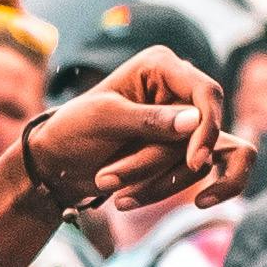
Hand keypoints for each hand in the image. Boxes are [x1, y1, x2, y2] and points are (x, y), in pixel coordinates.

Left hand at [28, 53, 252, 217]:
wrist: (58, 162)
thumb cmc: (74, 128)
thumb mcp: (105, 119)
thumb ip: (150, 119)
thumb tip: (195, 121)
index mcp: (161, 66)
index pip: (206, 92)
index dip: (208, 127)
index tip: (195, 162)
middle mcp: (177, 90)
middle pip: (200, 132)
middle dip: (158, 162)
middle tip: (109, 179)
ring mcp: (179, 124)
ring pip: (195, 160)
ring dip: (153, 180)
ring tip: (103, 184)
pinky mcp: (176, 152)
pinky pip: (186, 174)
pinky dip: (157, 188)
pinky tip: (124, 200)